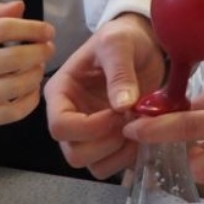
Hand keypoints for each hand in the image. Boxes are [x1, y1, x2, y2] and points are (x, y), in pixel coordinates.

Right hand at [0, 0, 54, 134]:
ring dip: (37, 73)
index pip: (3, 29)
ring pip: (18, 85)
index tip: (47, 30)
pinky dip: (31, 100)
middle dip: (41, 50)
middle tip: (48, 47)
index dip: (32, 28)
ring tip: (38, 66)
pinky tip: (31, 89)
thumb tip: (20, 7)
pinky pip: (13, 112)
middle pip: (16, 57)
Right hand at [45, 12, 167, 178]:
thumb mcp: (119, 44)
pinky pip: (112, 165)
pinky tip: (143, 134)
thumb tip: (122, 106)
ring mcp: (89, 133)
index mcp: (61, 93)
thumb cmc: (124, 38)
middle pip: (74, 153)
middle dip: (106, 143)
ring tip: (139, 127)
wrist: (143, 44)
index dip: (89, 127)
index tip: (119, 112)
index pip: (60, 126)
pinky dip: (128, 157)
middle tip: (131, 120)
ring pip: (93, 165)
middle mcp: (70, 117)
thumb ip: (119, 72)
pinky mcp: (108, 141)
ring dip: (119, 153)